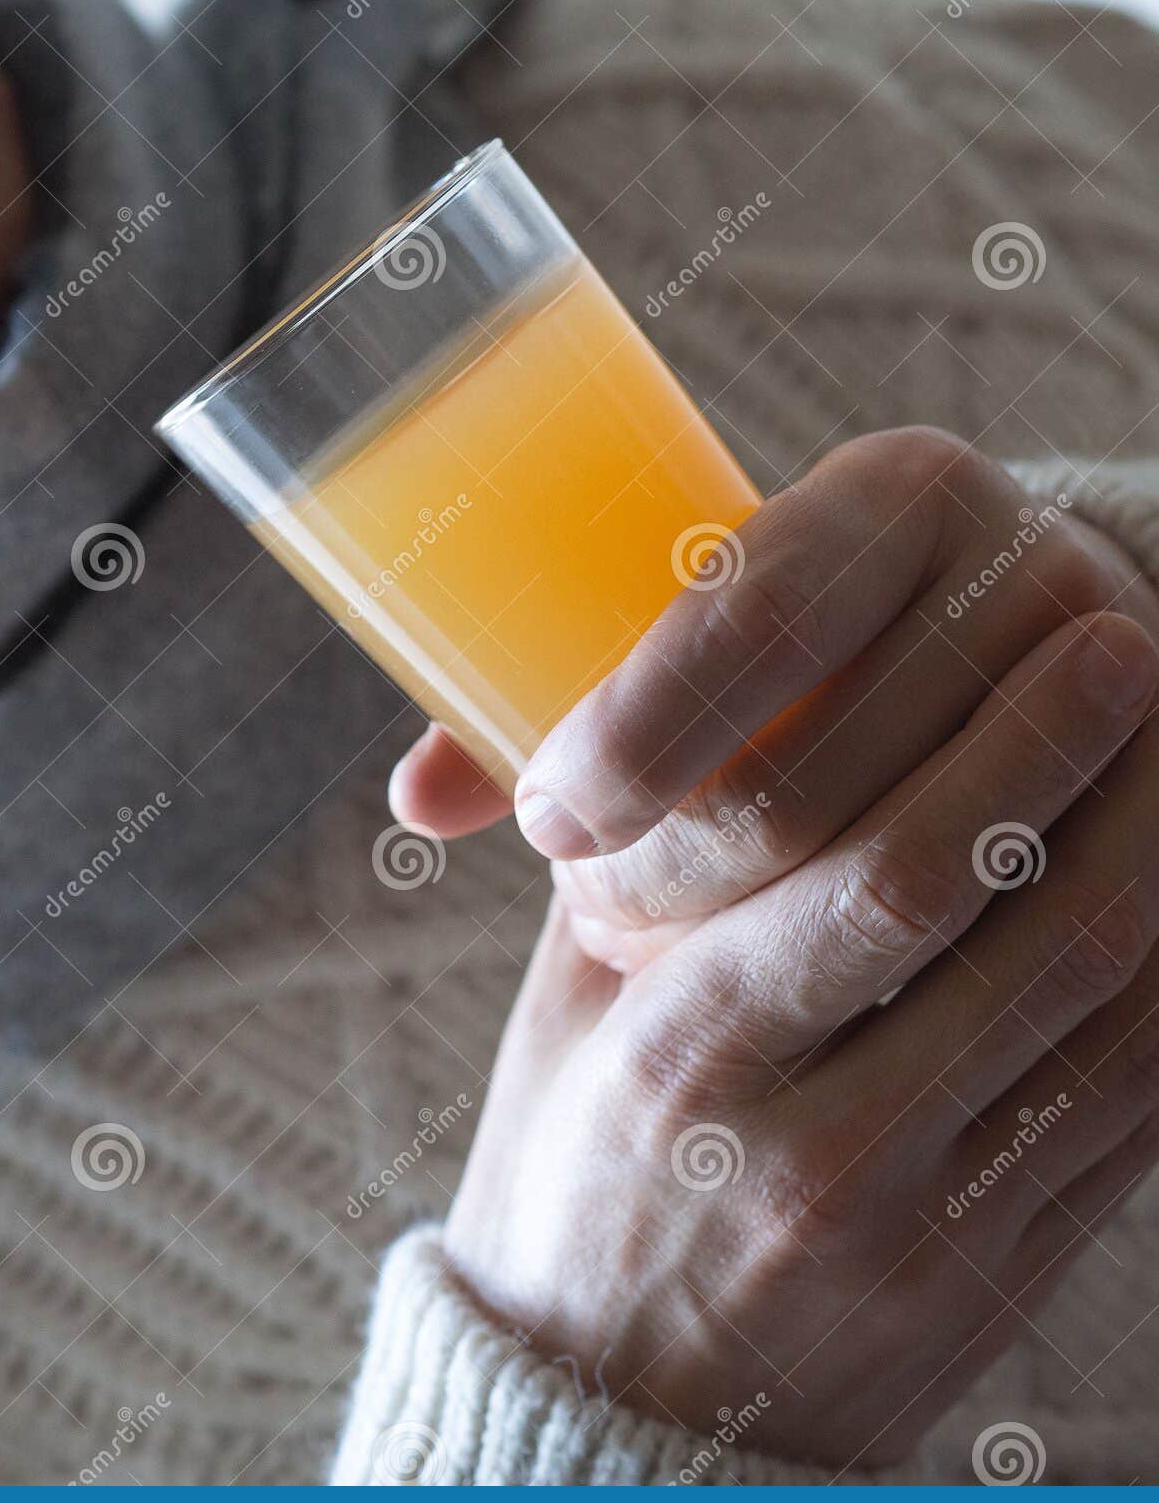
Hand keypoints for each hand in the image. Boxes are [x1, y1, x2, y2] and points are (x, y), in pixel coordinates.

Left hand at [395, 429, 1158, 972]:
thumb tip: (416, 800)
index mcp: (900, 496)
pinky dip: (875, 992)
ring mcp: (1112, 698)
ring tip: (663, 956)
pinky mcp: (1148, 817)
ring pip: (896, 883)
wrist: (1030, 662)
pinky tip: (795, 1006)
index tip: (554, 821)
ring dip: (745, 948)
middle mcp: (1022, 571)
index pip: (758, 617)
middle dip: (668, 876)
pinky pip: (998, 949)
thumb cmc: (824, 648)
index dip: (636, 736)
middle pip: (811, 776)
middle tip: (598, 915)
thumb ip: (572, 687)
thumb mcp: (719, 624)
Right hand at [445, 605, 1158, 1463]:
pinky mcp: (997, 1275)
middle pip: (1011, 929)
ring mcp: (925, 1227)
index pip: (869, 881)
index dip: (992, 749)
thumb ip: (639, 890)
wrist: (607, 1423)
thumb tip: (705, 725)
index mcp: (686, 1061)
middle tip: (1125, 646)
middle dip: (1085, 768)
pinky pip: (1128, 1115)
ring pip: (1103, 1015)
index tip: (1045, 637)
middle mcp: (818, 1147)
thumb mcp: (565, 1029)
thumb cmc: (572, 1187)